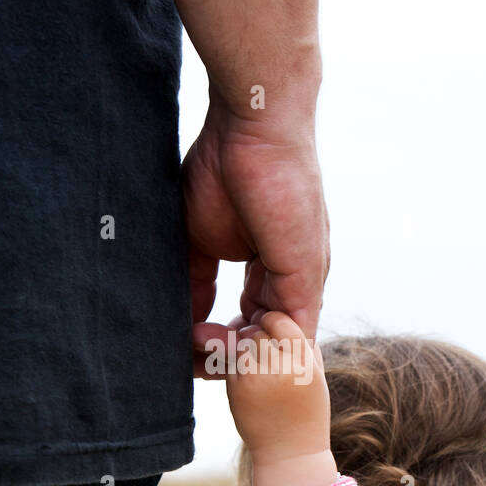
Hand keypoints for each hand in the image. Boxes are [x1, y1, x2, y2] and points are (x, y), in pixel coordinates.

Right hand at [184, 97, 329, 378]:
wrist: (253, 126)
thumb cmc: (224, 168)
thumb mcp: (199, 238)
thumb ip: (194, 282)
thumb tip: (181, 320)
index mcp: (272, 269)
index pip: (250, 323)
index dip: (218, 343)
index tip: (184, 346)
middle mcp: (293, 279)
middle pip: (264, 341)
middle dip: (227, 357)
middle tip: (191, 359)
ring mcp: (302, 279)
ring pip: (276, 344)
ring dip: (237, 358)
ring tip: (200, 356)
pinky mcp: (304, 276)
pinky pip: (287, 334)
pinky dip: (257, 350)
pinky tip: (222, 353)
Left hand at [224, 311, 337, 485]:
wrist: (290, 453)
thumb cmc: (306, 413)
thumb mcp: (316, 376)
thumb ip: (306, 345)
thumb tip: (288, 315)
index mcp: (305, 362)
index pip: (280, 321)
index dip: (273, 322)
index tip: (272, 332)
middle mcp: (282, 367)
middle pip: (257, 332)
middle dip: (257, 337)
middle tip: (263, 353)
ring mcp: (258, 378)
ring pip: (241, 345)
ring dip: (245, 351)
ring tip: (257, 368)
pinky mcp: (238, 389)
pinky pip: (230, 363)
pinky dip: (236, 367)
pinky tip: (249, 383)